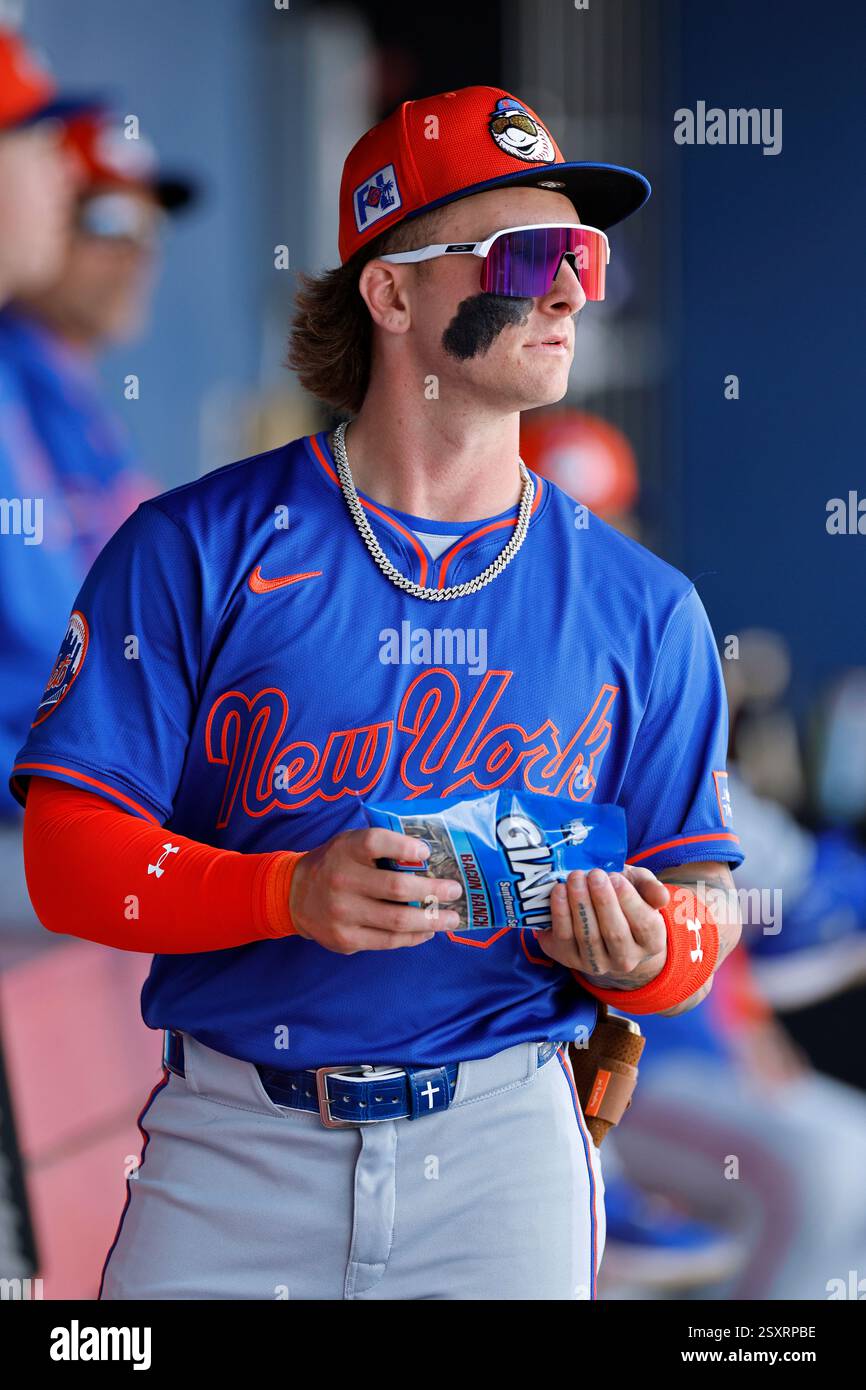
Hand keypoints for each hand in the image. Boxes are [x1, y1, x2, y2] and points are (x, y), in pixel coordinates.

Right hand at [288, 827, 462, 953]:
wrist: (294, 895)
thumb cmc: (336, 864)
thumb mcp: (350, 843)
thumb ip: (382, 846)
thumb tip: (428, 857)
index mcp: (346, 850)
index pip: (376, 842)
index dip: (403, 847)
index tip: (426, 853)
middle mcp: (342, 880)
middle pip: (397, 887)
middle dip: (433, 890)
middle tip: (454, 890)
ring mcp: (343, 913)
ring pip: (397, 920)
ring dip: (431, 920)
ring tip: (451, 918)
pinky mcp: (345, 939)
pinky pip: (388, 941)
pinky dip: (413, 937)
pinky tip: (427, 931)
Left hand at [537, 865, 668, 987]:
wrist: (601, 919)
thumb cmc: (624, 898)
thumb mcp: (640, 887)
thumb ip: (651, 888)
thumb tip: (661, 897)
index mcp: (651, 941)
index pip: (644, 924)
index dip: (628, 900)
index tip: (615, 877)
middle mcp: (626, 959)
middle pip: (615, 933)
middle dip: (602, 901)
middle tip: (593, 874)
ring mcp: (598, 963)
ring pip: (589, 937)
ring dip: (580, 904)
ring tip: (575, 878)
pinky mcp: (570, 959)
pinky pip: (565, 938)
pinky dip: (560, 913)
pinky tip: (559, 891)